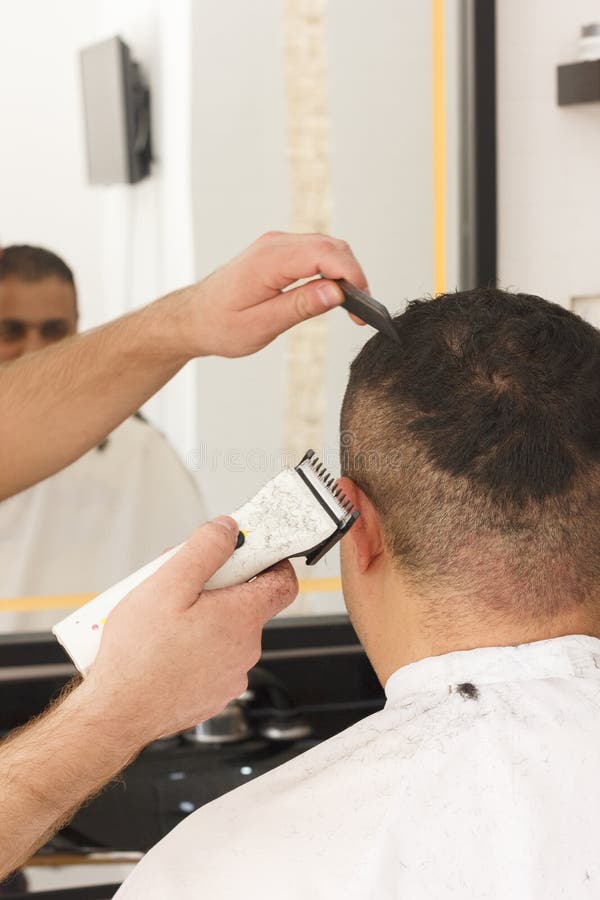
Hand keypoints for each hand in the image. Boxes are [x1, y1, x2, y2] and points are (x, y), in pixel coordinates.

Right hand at [83, 516, 297, 744]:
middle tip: (180, 583)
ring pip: (225, 633)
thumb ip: (204, 549)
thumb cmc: (139, 654)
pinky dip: (194, 648)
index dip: (271, 562)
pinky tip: (163, 647)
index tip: (249, 552)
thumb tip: (227, 529)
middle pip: (244, 604)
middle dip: (216, 587)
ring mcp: (230, 677)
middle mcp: (246, 650)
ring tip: (162, 619)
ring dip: (202, 619)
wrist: (117, 713)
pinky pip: (210, 660)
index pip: (283, 583)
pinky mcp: (212, 695)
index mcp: (243, 619)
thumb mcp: (168, 584)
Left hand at [173, 231, 368, 357]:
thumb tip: (335, 292)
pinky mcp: (278, 252)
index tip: (362, 307)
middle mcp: (274, 244)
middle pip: (332, 247)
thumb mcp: (261, 325)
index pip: (325, 254)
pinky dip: (331, 271)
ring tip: (350, 308)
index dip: (352, 277)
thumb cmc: (220, 325)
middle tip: (360, 313)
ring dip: (344, 274)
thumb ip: (299, 306)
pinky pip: (314, 253)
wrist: (192, 318)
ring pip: (327, 248)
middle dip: (353, 276)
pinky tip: (333, 295)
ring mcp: (276, 245)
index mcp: (269, 260)